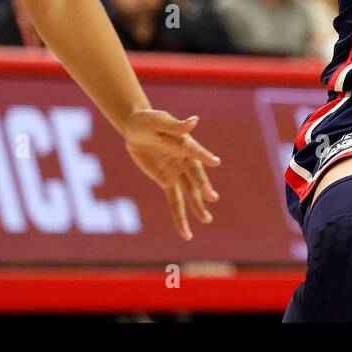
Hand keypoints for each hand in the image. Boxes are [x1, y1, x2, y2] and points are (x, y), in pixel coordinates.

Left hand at [123, 109, 220, 239]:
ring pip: (188, 193)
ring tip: (207, 220)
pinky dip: (180, 216)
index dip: (204, 155)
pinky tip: (186, 232)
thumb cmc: (148, 120)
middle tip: (213, 198)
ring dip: (196, 206)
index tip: (215, 162)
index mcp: (184, 143)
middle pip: (195, 176)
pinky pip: (175, 201)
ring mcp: (176, 172)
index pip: (194, 151)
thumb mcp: (157, 120)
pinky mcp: (166, 181)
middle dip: (203, 187)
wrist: (135, 128)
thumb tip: (194, 121)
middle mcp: (184, 159)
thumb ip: (175, 124)